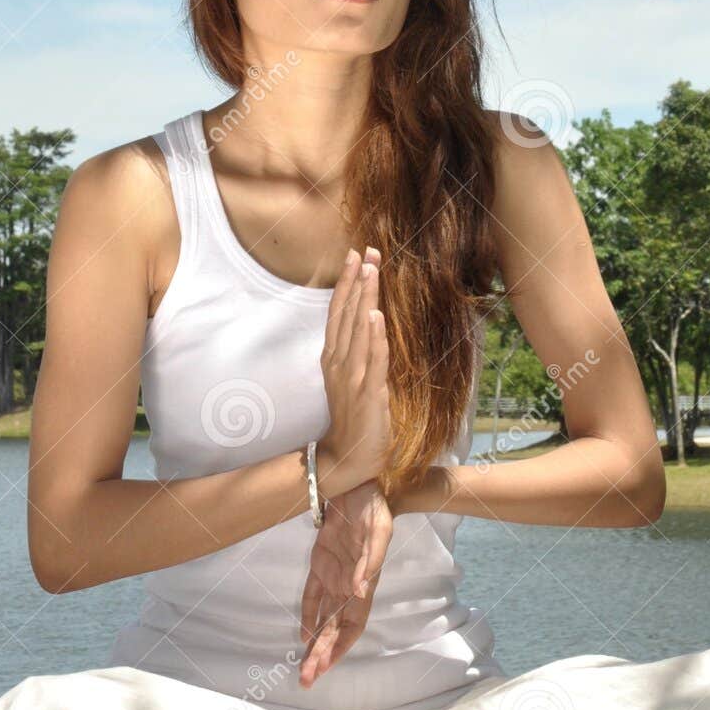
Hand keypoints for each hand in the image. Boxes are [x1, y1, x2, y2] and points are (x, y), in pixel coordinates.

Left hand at [298, 478, 393, 686]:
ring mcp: (334, 575)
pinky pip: (312, 596)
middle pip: (335, 629)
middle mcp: (350, 585)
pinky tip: (302, 635)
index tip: (326, 666)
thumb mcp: (378, 530)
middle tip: (306, 679)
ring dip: (314, 643)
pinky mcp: (320, 563)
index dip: (341, 647)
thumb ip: (371, 563)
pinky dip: (307, 616)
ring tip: (303, 668)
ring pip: (323, 618)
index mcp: (365, 582)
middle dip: (323, 655)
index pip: (353, 624)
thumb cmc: (374, 506)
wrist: (358, 483)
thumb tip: (361, 593)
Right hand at [317, 246, 391, 496]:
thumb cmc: (354, 418)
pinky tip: (375, 316)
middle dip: (358, 281)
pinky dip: (374, 338)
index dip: (347, 283)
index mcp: (334, 357)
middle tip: (366, 251)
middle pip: (347, 314)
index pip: (339, 312)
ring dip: (365, 299)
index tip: (356, 255)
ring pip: (359, 330)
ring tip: (372, 271)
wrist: (348, 457)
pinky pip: (373, 360)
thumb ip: (359, 351)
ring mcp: (352, 377)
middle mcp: (339, 362)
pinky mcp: (368, 392)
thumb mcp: (352, 378)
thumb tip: (370, 320)